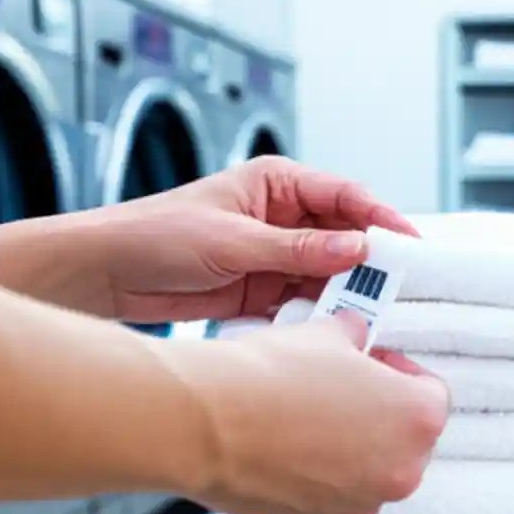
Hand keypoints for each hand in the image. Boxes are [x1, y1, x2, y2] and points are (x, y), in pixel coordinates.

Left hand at [92, 156, 418, 322]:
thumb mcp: (232, 241)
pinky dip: (319, 314)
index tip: (409, 245)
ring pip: (328, 272)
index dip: (380, 218)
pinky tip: (334, 330)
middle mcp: (281, 215)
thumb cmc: (156, 236)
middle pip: (343, 235)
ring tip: (373, 316)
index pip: (344, 195)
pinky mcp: (262, 289)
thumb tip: (358, 248)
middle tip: (401, 289)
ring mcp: (274, 254)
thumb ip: (297, 248)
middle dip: (370, 261)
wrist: (104, 275)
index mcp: (276, 183)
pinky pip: (305, 300)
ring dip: (346, 292)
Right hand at [166, 312, 449, 513]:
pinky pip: (331, 491)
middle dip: (379, 412)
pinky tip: (285, 442)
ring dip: (350, 445)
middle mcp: (399, 471)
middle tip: (342, 386)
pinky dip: (317, 471)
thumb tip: (354, 333)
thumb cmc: (269, 375)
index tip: (375, 363)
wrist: (204, 420)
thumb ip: (354, 336)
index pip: (432, 393)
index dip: (401, 373)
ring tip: (307, 413)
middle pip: (405, 438)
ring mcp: (358, 502)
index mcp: (417, 421)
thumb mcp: (326, 333)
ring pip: (368, 468)